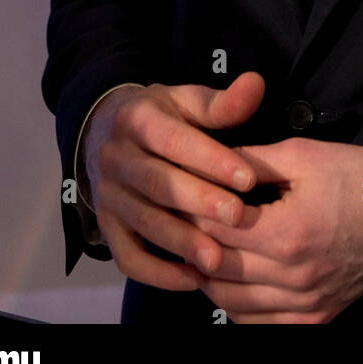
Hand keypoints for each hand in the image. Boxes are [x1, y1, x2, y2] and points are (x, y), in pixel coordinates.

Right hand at [81, 72, 264, 291]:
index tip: (248, 178)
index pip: (176, 141)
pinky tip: (192, 279)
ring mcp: (108, 195)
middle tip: (238, 218)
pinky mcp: (107, 226)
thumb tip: (256, 84)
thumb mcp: (186, 101)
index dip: (212, 160)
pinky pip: (127, 256)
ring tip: (218, 259)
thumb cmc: (161, 117)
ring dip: (181, 243)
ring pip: (144, 222)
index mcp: (139, 120)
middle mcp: (116, 158)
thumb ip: (222, 102)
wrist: (105, 130)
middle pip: (159, 184)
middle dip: (200, 202)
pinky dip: (157, 273)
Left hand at [186, 137, 362, 322]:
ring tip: (196, 249)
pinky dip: (234, 303)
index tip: (177, 192)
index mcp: (289, 232)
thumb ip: (250, 162)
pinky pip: (258, 321)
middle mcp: (294, 276)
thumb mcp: (302, 155)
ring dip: (207, 278)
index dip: (190, 208)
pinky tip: (229, 277)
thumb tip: (206, 161)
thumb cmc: (356, 174)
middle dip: (191, 243)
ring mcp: (306, 303)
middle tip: (177, 220)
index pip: (216, 227)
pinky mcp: (315, 317)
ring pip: (230, 304)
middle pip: (217, 268)